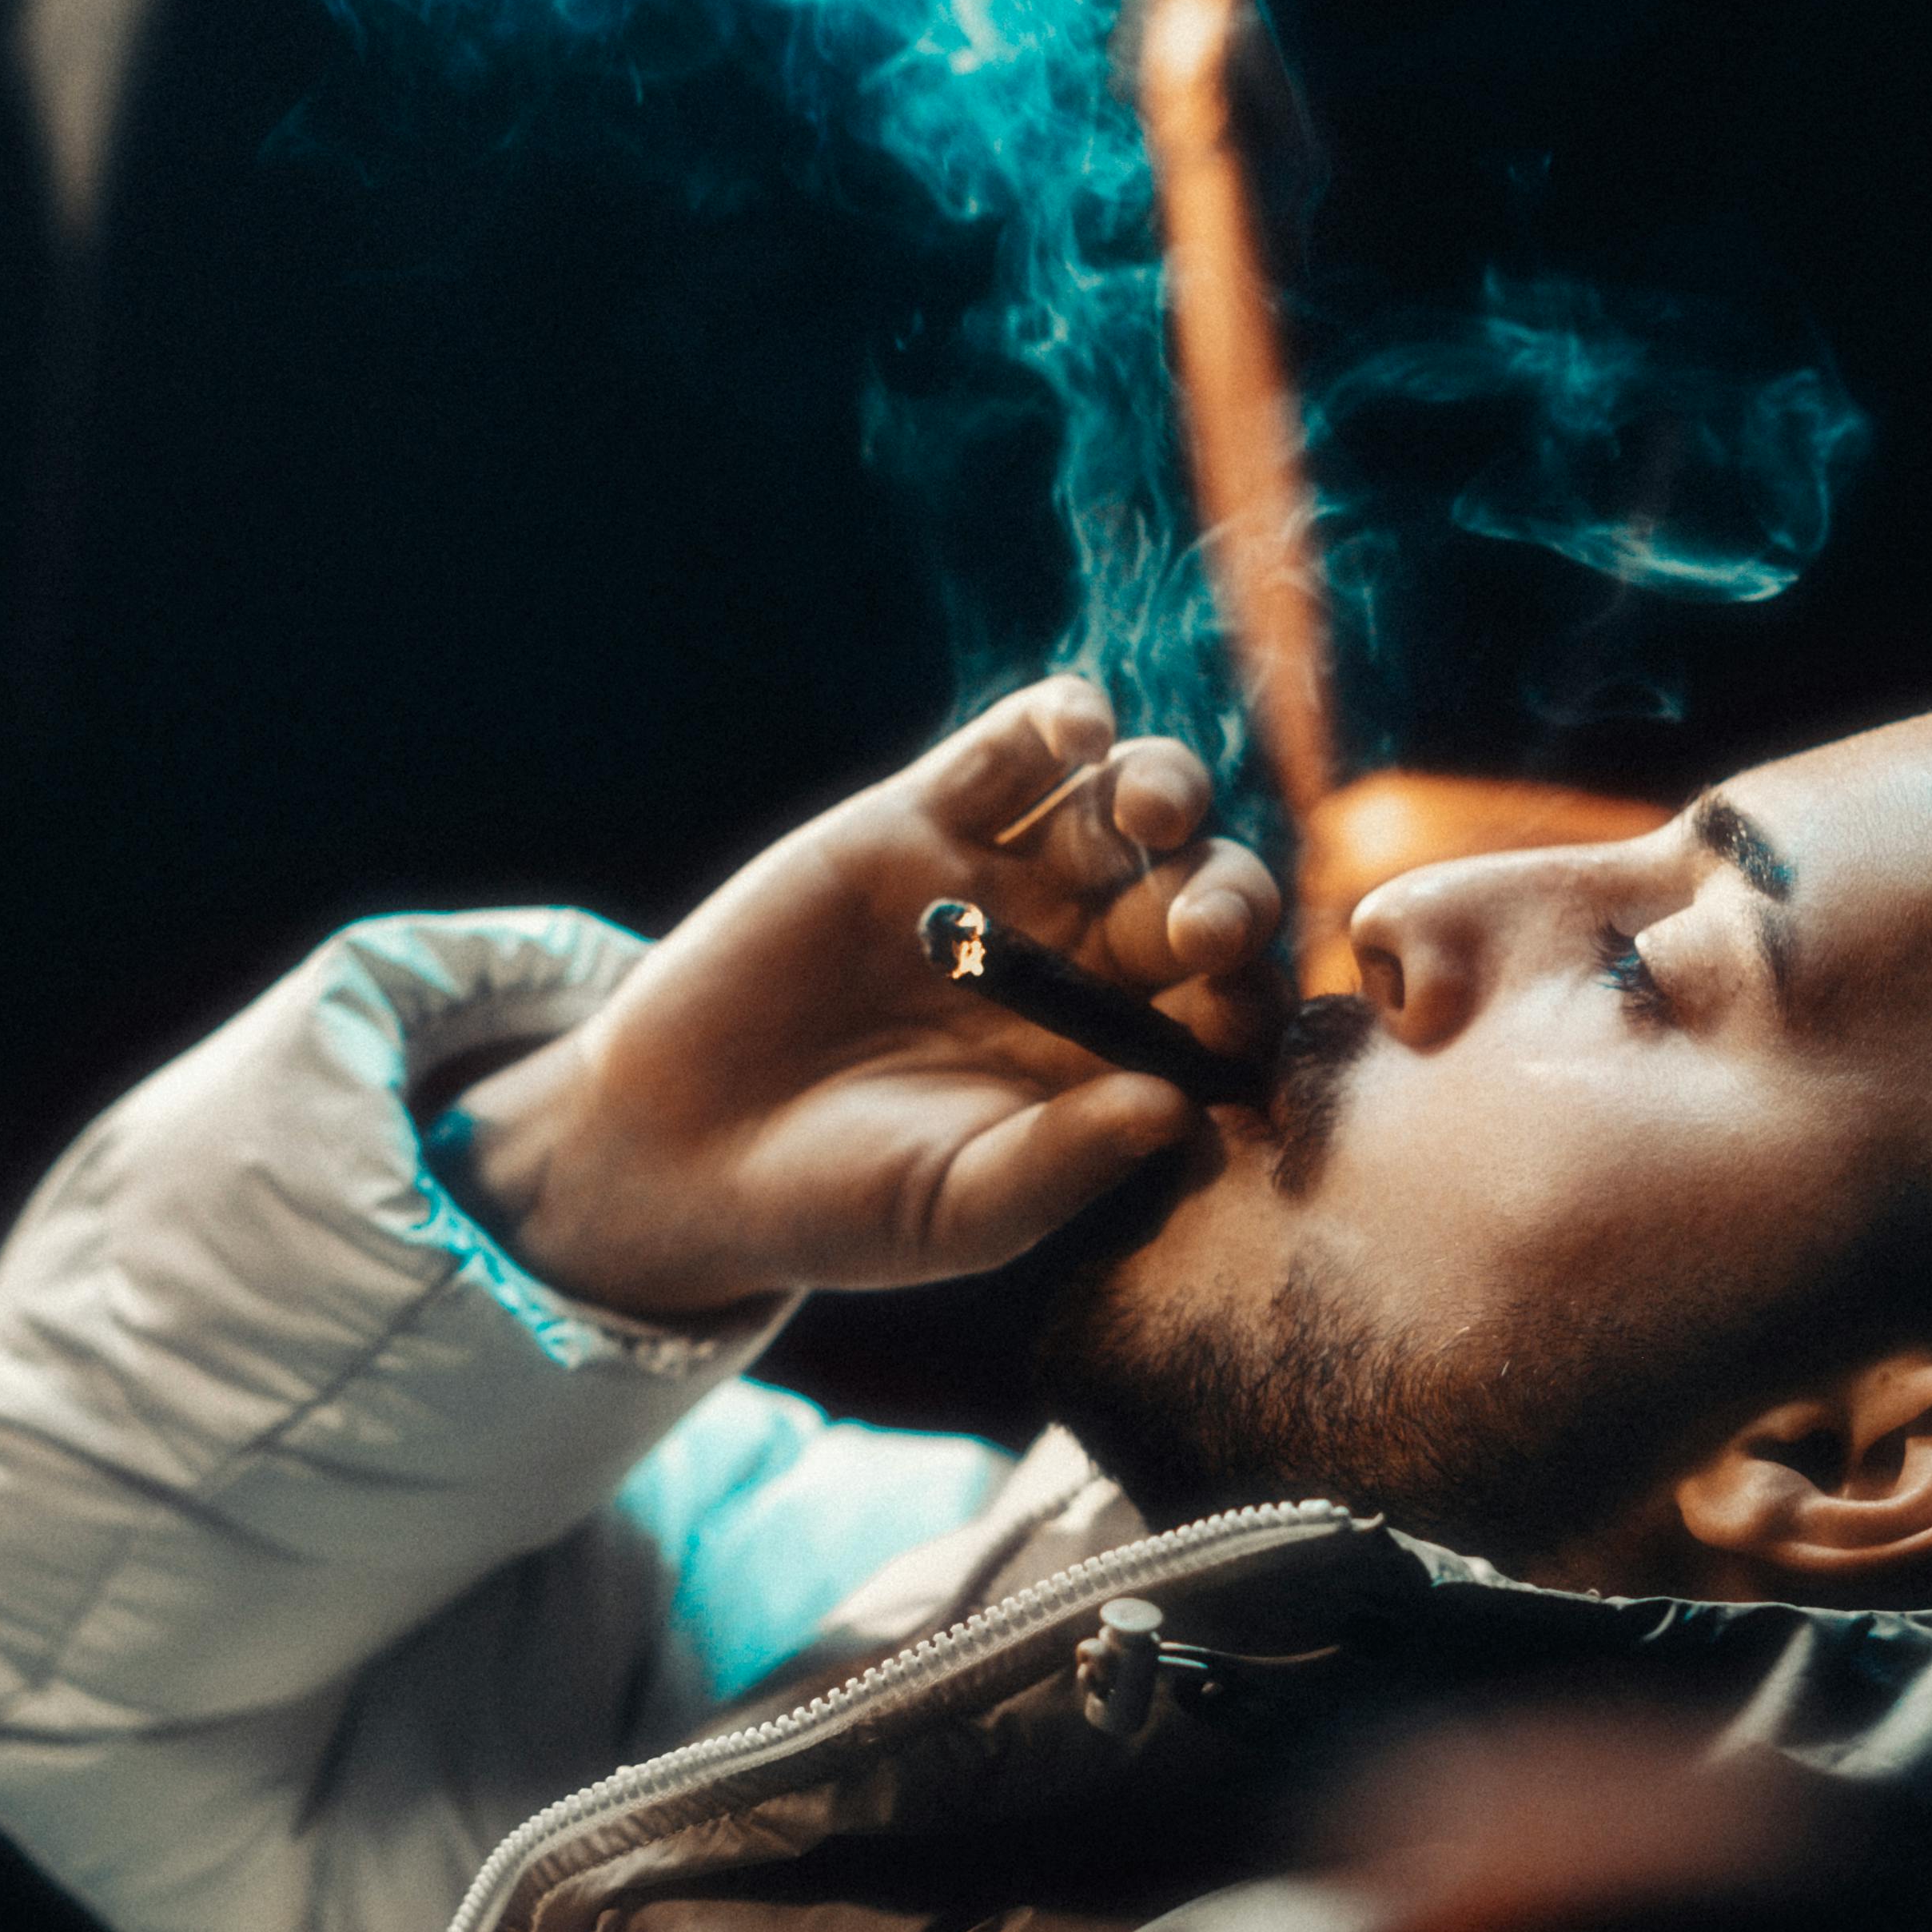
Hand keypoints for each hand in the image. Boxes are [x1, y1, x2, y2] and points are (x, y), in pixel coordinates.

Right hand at [443, 676, 1280, 1319]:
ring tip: (1148, 815)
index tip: (1231, 1016)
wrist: (683, 1146)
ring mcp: (1007, 881)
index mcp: (1117, 1058)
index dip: (1249, 1002)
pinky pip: (1014, 750)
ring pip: (1123, 808)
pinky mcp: (924, 819)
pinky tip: (1079, 732)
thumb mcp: (959, 1208)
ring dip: (1163, 792)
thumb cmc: (836, 1204)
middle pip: (1196, 895)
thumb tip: (1176, 1109)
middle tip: (1202, 931)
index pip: (1227, 1010)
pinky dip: (1059, 723)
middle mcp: (1081, 961)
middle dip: (1222, 898)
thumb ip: (1066, 1164)